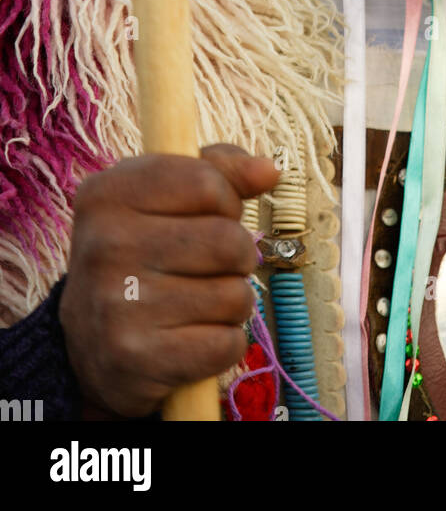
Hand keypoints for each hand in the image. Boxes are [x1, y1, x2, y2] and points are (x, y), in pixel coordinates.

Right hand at [59, 144, 279, 418]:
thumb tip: (269, 171)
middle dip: (237, 255)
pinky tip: (189, 339)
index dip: (225, 202)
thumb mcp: (164, 197)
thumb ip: (220, 171)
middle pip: (229, 240)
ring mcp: (117, 306)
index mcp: (107, 194)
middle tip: (207, 267)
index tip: (207, 217)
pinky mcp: (137, 360)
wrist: (90, 347)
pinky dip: (222, 344)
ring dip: (231, 302)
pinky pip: (227, 343)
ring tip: (195, 304)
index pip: (207, 182)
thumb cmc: (141, 255)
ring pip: (235, 295)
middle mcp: (105, 247)